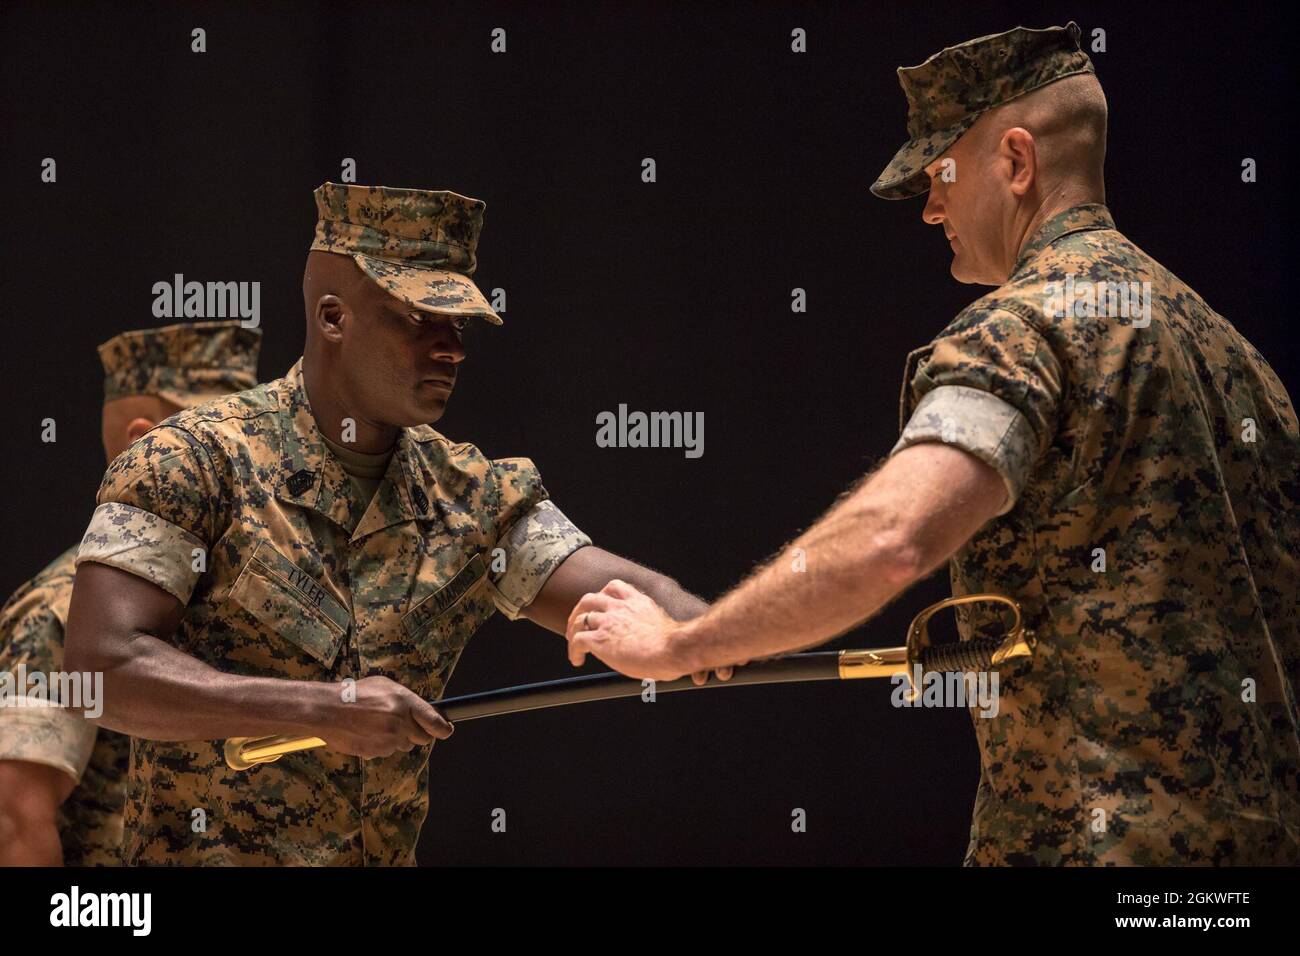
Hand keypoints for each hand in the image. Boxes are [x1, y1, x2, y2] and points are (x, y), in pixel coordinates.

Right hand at [315, 675, 452, 759]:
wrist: (327, 709)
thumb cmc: (355, 694)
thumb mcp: (385, 686)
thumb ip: (406, 700)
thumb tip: (421, 712)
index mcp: (404, 701)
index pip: (434, 721)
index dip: (443, 728)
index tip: (447, 730)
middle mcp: (400, 722)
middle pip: (422, 738)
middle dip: (416, 734)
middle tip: (401, 725)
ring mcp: (388, 739)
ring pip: (403, 746)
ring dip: (396, 739)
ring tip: (377, 725)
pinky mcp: (376, 752)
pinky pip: (386, 752)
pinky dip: (380, 746)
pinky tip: (368, 733)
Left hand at [566, 580, 744, 681]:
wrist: (675, 649)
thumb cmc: (677, 645)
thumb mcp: (665, 626)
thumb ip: (655, 627)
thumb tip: (659, 643)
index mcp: (638, 601)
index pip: (614, 587)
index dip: (603, 596)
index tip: (601, 607)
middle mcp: (620, 607)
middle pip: (589, 599)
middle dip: (580, 610)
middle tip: (577, 623)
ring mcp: (609, 622)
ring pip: (580, 618)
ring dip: (573, 630)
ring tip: (573, 642)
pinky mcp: (600, 639)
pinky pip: (577, 641)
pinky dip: (573, 650)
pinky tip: (577, 660)